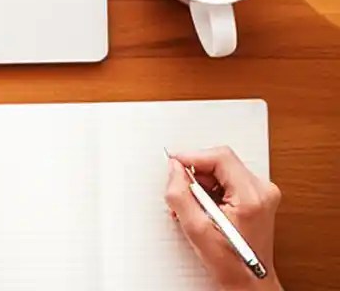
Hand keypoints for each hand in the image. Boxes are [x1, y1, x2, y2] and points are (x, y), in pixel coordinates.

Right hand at [165, 146, 282, 290]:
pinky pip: (228, 180)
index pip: (220, 157)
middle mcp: (262, 190)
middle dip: (197, 175)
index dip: (192, 157)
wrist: (249, 281)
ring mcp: (262, 193)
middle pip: (221, 162)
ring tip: (196, 207)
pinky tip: (206, 208)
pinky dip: (212, 189)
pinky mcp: (257, 196)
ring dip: (203, 184)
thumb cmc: (231, 264)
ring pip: (222, 170)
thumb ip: (180, 195)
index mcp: (251, 197)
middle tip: (185, 196)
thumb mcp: (196, 230)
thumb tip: (174, 170)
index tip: (174, 163)